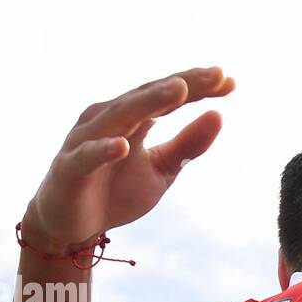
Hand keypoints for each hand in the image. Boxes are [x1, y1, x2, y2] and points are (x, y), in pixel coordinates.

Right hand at [21, 67, 235, 254]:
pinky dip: (103, 150)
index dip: (199, 86)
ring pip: (120, 115)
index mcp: (133, 117)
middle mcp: (109, 118)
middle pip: (149, 96)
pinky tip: (123, 146)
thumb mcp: (161, 170)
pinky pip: (88, 156)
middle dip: (183, 84)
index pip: (169, 96)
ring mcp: (86, 140)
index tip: (231, 82)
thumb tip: (219, 116)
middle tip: (216, 75)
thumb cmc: (117, 192)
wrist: (72, 226)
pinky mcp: (70, 168)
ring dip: (150, 102)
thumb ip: (187, 146)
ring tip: (179, 90)